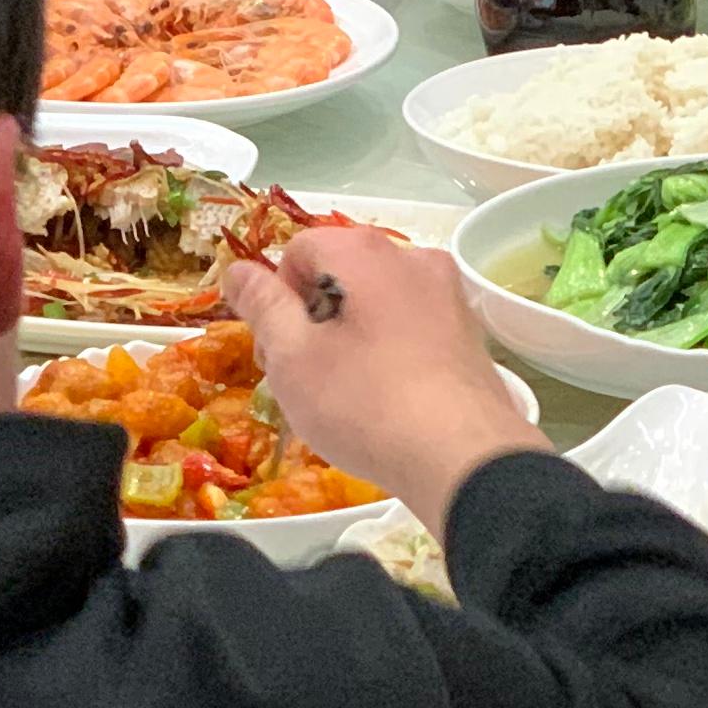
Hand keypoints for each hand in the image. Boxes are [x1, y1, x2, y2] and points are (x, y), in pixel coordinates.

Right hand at [224, 229, 548, 521]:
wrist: (463, 458)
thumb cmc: (367, 405)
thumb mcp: (293, 359)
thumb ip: (262, 306)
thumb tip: (238, 270)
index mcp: (367, 252)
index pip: (300, 249)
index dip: (278, 297)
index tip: (277, 348)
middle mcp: (414, 258)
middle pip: (342, 272)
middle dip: (313, 317)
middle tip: (303, 376)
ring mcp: (449, 295)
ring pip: (378, 301)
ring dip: (350, 336)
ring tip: (343, 393)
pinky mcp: (469, 334)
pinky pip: (412, 326)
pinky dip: (389, 350)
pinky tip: (384, 399)